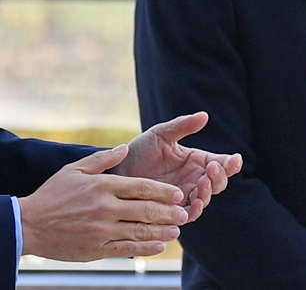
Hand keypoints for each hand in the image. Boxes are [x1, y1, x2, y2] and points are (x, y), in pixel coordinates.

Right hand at [19, 146, 188, 260]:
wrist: (27, 224)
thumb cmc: (52, 195)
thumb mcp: (75, 169)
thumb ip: (103, 158)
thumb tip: (126, 148)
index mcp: (103, 186)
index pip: (143, 187)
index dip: (164, 192)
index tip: (178, 194)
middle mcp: (105, 208)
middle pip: (146, 210)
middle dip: (169, 212)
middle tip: (184, 212)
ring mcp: (101, 230)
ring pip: (140, 230)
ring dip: (162, 231)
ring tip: (177, 229)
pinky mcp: (95, 249)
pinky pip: (126, 249)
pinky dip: (145, 248)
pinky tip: (159, 246)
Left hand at [110, 111, 242, 221]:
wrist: (115, 172)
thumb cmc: (138, 152)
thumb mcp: (160, 135)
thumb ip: (182, 126)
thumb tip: (204, 115)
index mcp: (197, 161)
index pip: (222, 164)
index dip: (232, 163)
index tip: (234, 160)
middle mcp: (195, 180)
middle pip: (218, 183)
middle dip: (219, 177)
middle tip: (212, 169)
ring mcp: (184, 197)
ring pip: (205, 199)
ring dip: (207, 193)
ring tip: (202, 183)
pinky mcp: (171, 211)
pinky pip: (188, 215)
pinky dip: (193, 210)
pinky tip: (193, 203)